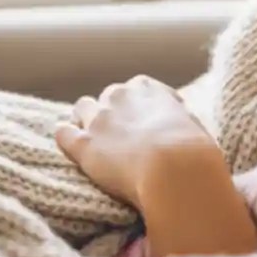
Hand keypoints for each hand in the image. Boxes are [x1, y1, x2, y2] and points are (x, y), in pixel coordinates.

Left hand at [55, 75, 219, 210]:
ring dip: (86, 119)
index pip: (138, 86)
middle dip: (113, 111)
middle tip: (122, 133)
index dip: (140, 104)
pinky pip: (62, 133)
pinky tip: (68, 142)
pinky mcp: (83, 145)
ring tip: (93, 137)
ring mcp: (99, 119)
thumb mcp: (194, 124)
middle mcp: (121, 97)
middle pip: (109, 95)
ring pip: (82, 108)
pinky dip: (64, 136)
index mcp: (150, 89)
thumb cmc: (194, 150)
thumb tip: (178, 123)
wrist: (176, 169)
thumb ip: (179, 118)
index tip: (147, 119)